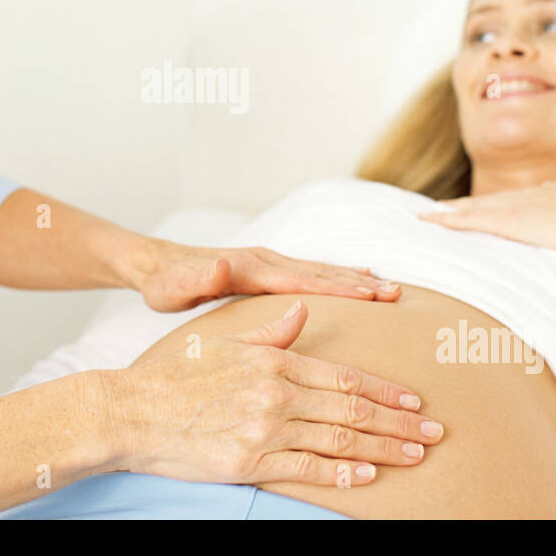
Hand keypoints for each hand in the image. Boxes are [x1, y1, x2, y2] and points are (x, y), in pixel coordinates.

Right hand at [107, 302, 441, 485]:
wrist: (129, 410)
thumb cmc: (174, 374)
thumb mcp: (225, 342)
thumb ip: (270, 330)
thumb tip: (303, 310)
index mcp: (275, 361)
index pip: (345, 377)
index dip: (386, 391)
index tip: (415, 401)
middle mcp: (276, 393)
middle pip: (353, 410)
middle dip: (399, 423)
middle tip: (434, 433)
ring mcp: (264, 429)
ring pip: (339, 440)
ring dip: (383, 449)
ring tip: (414, 456)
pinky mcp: (249, 461)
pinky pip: (306, 469)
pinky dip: (341, 474)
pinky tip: (366, 477)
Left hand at [131, 239, 404, 311]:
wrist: (157, 265)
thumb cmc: (165, 284)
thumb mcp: (174, 287)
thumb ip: (199, 277)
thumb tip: (221, 263)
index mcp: (251, 269)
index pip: (303, 280)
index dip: (339, 287)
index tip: (372, 293)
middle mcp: (266, 261)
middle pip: (320, 272)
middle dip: (359, 283)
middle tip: (397, 293)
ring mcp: (269, 263)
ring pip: (320, 271)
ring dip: (355, 279)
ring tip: (390, 287)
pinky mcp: (268, 270)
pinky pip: (311, 274)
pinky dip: (338, 277)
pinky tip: (357, 280)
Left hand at [416, 181, 555, 262]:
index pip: (528, 203)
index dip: (500, 207)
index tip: (478, 211)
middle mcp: (551, 197)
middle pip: (502, 201)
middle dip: (472, 206)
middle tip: (440, 211)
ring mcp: (537, 205)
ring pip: (487, 207)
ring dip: (456, 212)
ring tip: (430, 216)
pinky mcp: (521, 219)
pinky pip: (481, 218)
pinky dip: (455, 219)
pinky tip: (434, 220)